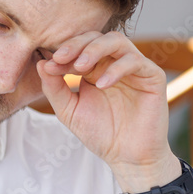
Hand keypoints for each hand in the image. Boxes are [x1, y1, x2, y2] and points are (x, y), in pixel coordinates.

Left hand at [35, 31, 178, 190]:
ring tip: (79, 67)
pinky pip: (135, 61)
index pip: (78, 48)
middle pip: (95, 37)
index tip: (48, 64)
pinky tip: (101, 85)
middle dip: (76, 45)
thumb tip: (41, 63)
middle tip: (60, 58)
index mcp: (93, 69)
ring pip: (116, 41)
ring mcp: (134, 68)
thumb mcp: (69, 111)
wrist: (126, 156)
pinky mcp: (152, 76)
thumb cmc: (98, 133)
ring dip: (94, 50)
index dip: (62, 53)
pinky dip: (116, 69)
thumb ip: (54, 88)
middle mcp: (113, 64)